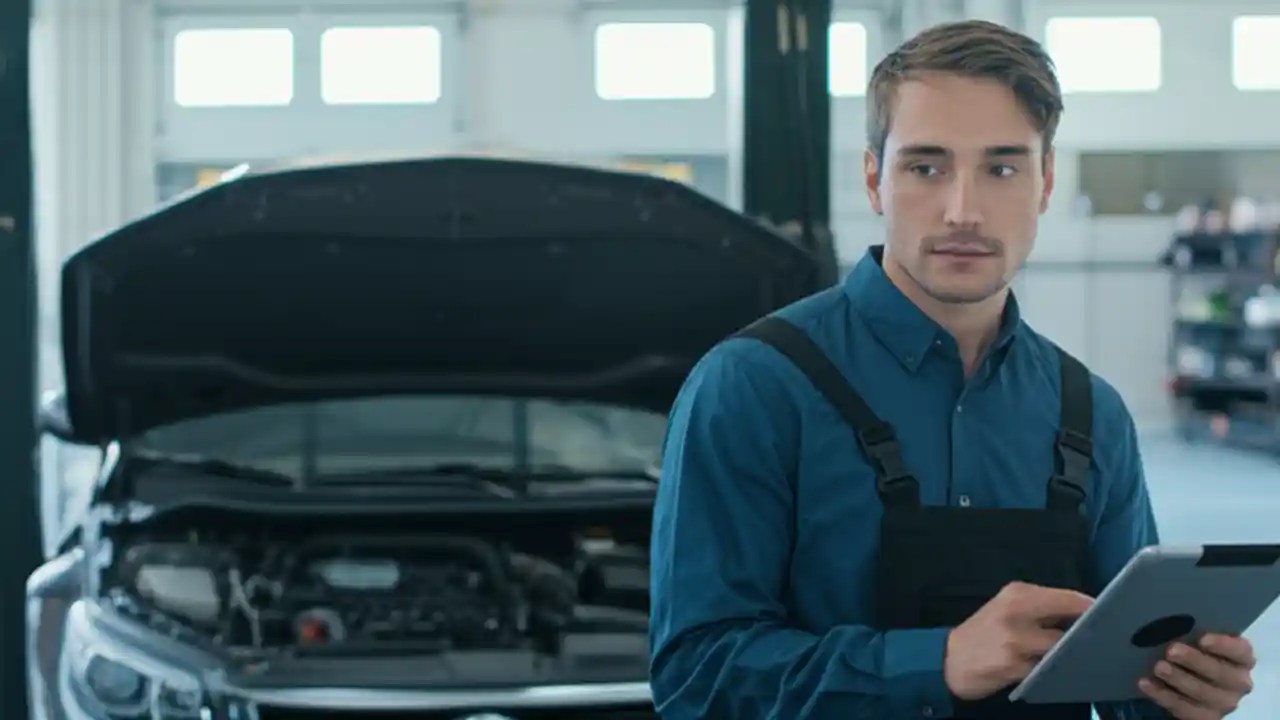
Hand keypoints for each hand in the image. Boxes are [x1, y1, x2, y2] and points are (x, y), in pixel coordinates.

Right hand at [943, 581, 1092, 700]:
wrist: (948, 659)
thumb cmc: (983, 632)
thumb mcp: (1006, 608)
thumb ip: (1039, 608)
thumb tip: (1082, 614)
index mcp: (1017, 594)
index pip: (1067, 597)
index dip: (1092, 607)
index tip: (1112, 615)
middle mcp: (1017, 613)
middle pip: (1071, 621)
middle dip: (1088, 631)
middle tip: (1104, 637)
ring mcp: (1016, 641)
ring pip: (1062, 647)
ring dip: (1075, 652)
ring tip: (1082, 655)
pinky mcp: (1015, 667)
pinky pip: (1049, 669)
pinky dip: (1058, 670)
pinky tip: (1061, 670)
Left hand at [1139, 634, 1254, 718]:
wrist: (1188, 680)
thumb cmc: (1194, 650)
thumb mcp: (1198, 639)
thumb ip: (1193, 632)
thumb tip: (1169, 616)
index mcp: (1242, 659)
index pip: (1240, 651)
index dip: (1223, 645)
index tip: (1203, 638)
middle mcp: (1239, 682)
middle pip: (1220, 673)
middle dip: (1194, 661)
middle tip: (1171, 650)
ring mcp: (1224, 703)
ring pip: (1202, 693)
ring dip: (1178, 679)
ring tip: (1158, 667)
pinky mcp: (1206, 717)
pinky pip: (1184, 709)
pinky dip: (1162, 695)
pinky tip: (1145, 683)